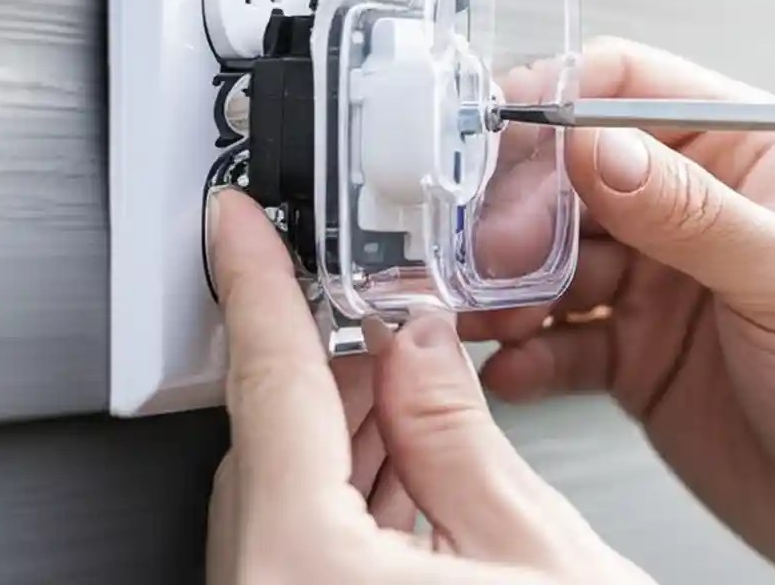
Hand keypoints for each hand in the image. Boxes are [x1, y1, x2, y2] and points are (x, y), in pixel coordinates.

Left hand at [203, 190, 655, 584]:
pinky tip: (399, 467)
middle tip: (380, 310)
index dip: (258, 284)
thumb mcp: (539, 553)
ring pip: (278, 496)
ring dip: (340, 432)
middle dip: (330, 366)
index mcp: (309, 570)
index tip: (235, 225)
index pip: (272, 386)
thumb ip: (458, 436)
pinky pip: (293, 549)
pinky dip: (340, 496)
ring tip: (406, 382)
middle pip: (270, 441)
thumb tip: (423, 346)